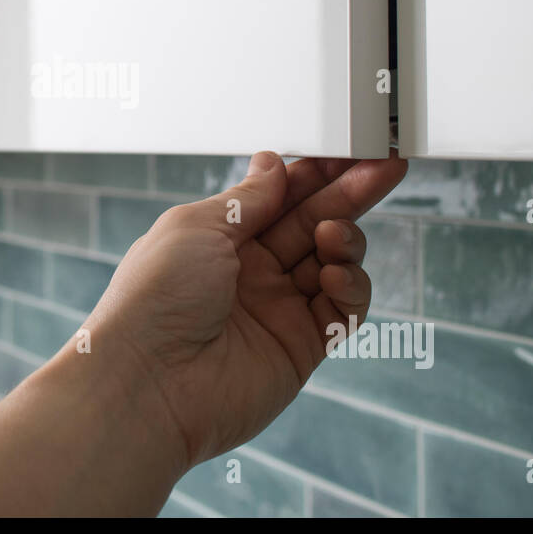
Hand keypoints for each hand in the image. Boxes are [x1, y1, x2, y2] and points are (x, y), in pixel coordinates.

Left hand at [85, 150, 407, 467]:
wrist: (147, 384)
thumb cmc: (154, 299)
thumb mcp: (198, 226)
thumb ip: (247, 199)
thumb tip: (272, 163)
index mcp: (219, 237)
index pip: (280, 195)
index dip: (315, 172)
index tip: (349, 150)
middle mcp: (250, 271)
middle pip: (314, 221)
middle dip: (350, 193)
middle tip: (385, 166)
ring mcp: (277, 309)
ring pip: (333, 263)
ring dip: (345, 240)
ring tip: (333, 236)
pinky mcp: (300, 348)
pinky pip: (342, 310)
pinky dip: (350, 288)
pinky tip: (336, 276)